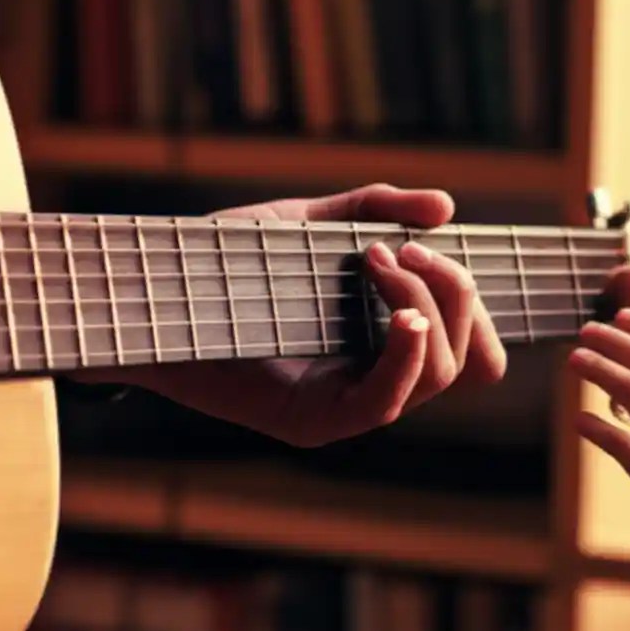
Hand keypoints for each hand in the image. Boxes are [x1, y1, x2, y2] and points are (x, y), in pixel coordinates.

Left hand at [77, 183, 507, 446]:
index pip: (472, 350)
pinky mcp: (313, 422)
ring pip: (437, 376)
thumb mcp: (307, 222)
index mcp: (380, 343)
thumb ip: (375, 209)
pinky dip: (406, 356)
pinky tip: (402, 318)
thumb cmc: (224, 260)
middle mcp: (371, 380)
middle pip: (467, 361)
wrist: (151, 290)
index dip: (478, 307)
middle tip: (409, 251)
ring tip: (385, 264)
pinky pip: (386, 402)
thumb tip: (447, 208)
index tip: (436, 252)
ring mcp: (346, 407)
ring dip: (429, 311)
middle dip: (457, 294)